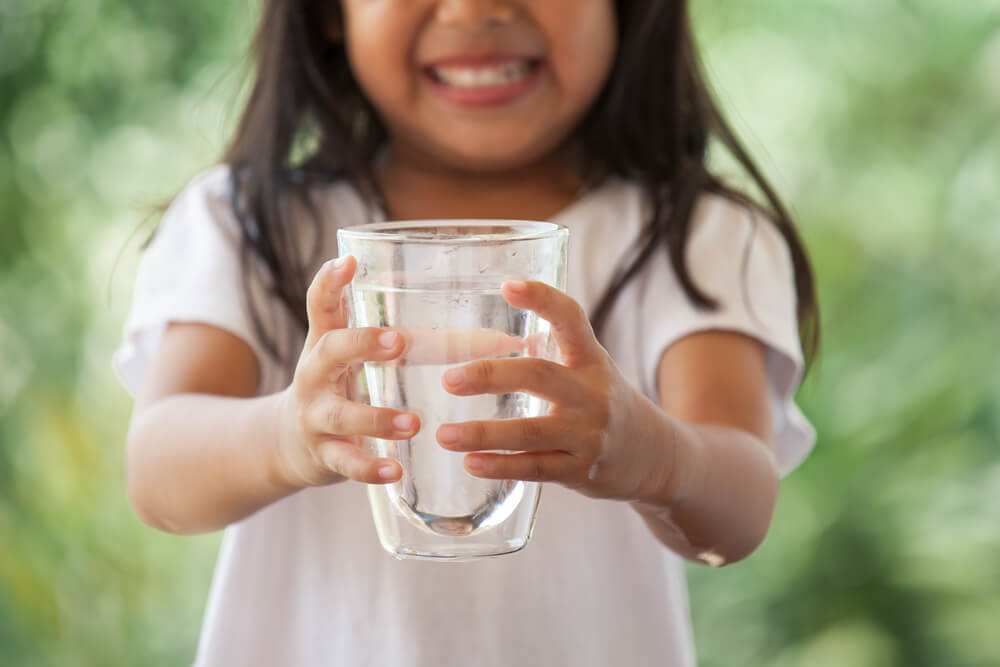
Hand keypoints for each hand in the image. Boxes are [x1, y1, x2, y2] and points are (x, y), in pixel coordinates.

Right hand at [274, 257, 531, 488]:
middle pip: (329, 351)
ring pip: (340, 414)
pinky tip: (394, 472)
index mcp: (328, 340)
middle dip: (362, 344)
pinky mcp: (323, 453)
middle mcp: (316, 373)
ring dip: (376, 418)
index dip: (331, 281)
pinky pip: (344, 462)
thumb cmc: (347, 385)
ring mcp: (315, 415)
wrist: (290, 442)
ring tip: (414, 423)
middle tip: (398, 342)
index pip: (322, 303)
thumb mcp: (368, 356)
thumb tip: (512, 339)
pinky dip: (368, 468)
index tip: (348, 261)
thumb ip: (426, 341)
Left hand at [435, 280, 670, 501]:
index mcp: (592, 359)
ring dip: (483, 434)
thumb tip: (485, 334)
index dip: (542, 299)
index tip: (507, 286)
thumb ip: (551, 352)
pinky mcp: (582, 471)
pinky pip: (536, 468)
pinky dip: (501, 467)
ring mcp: (590, 435)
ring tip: (444, 434)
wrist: (657, 457)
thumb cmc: (606, 404)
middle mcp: (593, 394)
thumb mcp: (590, 370)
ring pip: (531, 432)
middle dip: (491, 375)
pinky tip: (470, 464)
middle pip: (540, 376)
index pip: (571, 319)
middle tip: (449, 380)